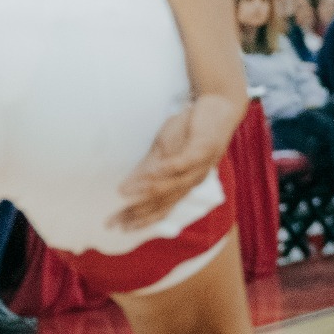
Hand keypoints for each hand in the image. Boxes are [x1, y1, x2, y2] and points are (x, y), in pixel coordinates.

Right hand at [111, 92, 244, 230]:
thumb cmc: (190, 130)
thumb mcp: (163, 150)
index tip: (114, 227)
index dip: (136, 217)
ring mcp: (200, 167)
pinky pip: (185, 162)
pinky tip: (153, 172)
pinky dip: (168, 169)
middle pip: (162, 202)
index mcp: (183, 185)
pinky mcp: (204, 149)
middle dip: (137, 212)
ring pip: (172, 185)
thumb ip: (146, 170)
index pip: (157, 206)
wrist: (218, 106)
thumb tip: (123, 189)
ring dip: (148, 191)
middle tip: (114, 221)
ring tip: (126, 195)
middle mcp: (192, 181)